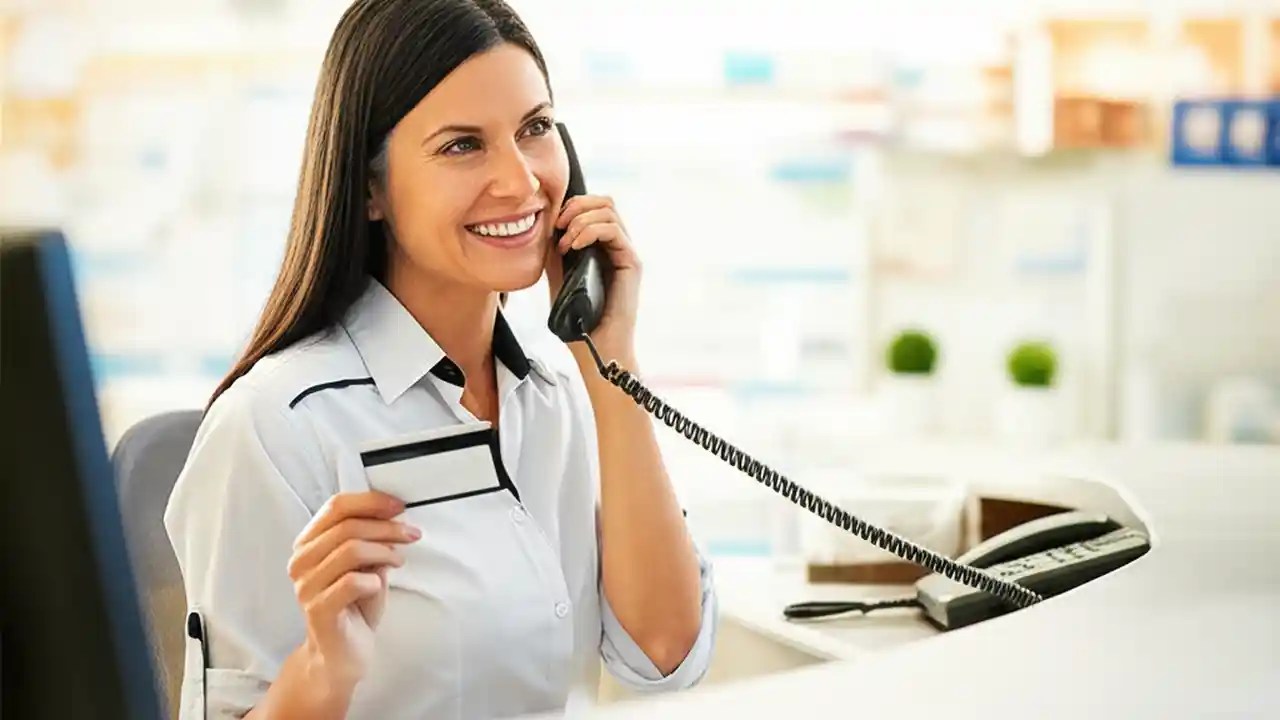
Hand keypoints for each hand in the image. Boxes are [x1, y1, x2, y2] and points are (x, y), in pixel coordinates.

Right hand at [286, 491, 419, 686]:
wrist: (342, 654)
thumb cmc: (355, 606)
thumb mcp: (366, 565)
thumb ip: (371, 540)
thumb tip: (393, 515)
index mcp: (309, 543)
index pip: (336, 506)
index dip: (371, 501)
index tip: (399, 506)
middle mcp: (301, 561)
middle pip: (347, 526)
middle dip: (387, 527)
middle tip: (411, 534)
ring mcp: (306, 586)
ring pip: (350, 550)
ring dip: (384, 551)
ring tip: (398, 561)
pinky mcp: (318, 609)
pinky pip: (352, 582)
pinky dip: (374, 580)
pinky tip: (379, 586)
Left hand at [545, 194, 640, 359]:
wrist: (595, 347)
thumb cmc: (579, 319)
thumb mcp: (558, 277)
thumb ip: (555, 252)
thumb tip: (547, 225)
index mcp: (602, 247)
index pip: (593, 207)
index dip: (571, 207)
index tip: (552, 226)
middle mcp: (617, 246)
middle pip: (604, 201)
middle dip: (576, 206)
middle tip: (558, 227)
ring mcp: (626, 253)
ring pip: (609, 210)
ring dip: (581, 219)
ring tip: (567, 243)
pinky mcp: (632, 263)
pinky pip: (614, 230)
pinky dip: (591, 230)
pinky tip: (575, 246)